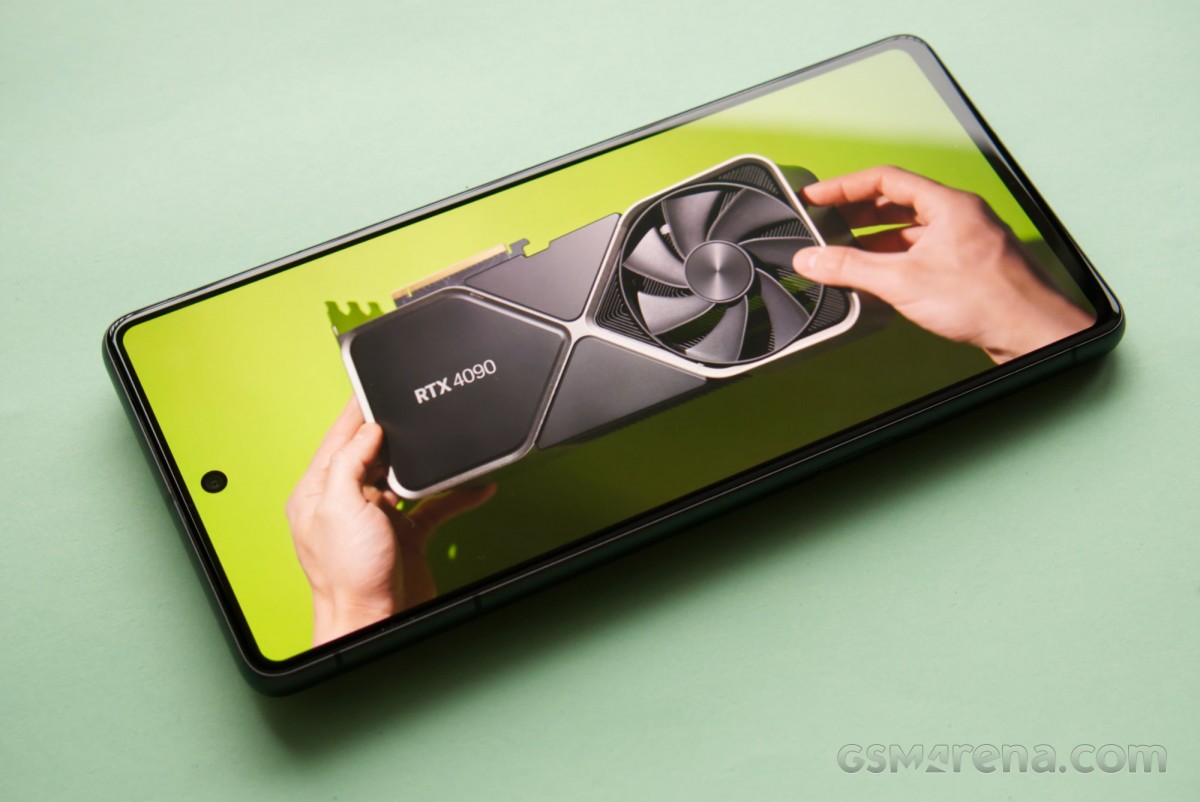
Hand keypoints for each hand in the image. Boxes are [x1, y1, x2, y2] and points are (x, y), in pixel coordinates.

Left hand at [286, 399, 494, 645]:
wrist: (372, 621)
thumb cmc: (348, 576)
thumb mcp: (340, 506)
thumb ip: (350, 462)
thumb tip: (367, 430)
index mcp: (320, 491)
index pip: (340, 438)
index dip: (357, 412)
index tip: (372, 385)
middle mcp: (347, 501)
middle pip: (373, 452)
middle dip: (395, 432)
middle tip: (414, 408)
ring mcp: (377, 518)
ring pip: (405, 476)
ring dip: (427, 463)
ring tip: (445, 442)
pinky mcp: (405, 534)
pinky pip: (433, 505)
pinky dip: (455, 495)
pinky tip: (475, 486)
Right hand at [792, 166, 1093, 362]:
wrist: (1031, 332)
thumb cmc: (988, 300)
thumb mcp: (903, 281)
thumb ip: (851, 268)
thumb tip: (812, 259)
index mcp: (947, 204)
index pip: (884, 179)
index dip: (844, 187)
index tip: (817, 197)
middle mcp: (959, 217)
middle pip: (897, 202)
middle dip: (857, 214)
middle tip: (827, 224)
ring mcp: (965, 241)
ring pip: (911, 230)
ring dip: (876, 240)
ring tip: (846, 253)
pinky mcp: (968, 267)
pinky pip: (923, 252)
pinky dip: (896, 260)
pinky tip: (880, 277)